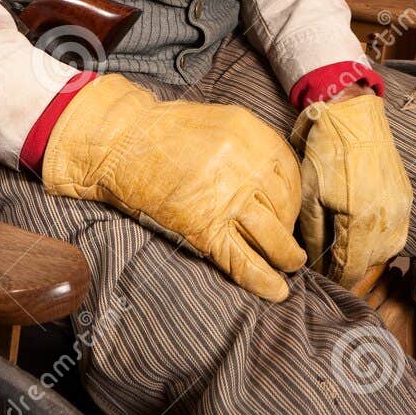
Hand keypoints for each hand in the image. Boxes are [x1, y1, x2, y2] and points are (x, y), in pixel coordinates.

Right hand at [43, 74, 306, 301]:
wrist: (122, 142)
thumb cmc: (166, 132)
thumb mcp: (221, 124)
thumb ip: (251, 148)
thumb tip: (275, 183)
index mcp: (253, 136)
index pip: (291, 176)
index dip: (294, 199)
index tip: (289, 211)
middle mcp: (247, 166)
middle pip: (285, 207)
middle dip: (290, 228)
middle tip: (288, 238)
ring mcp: (227, 198)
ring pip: (272, 237)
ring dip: (285, 257)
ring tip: (289, 265)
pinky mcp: (204, 227)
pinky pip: (243, 261)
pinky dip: (262, 280)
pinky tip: (275, 290)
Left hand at [290, 94, 412, 290]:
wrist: (354, 117)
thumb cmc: (326, 153)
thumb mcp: (309, 196)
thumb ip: (314, 236)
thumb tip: (313, 264)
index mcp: (362, 222)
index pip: (351, 271)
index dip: (334, 281)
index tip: (320, 282)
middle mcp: (389, 221)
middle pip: (371, 266)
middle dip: (350, 272)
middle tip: (328, 269)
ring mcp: (402, 210)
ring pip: (386, 253)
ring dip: (366, 258)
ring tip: (343, 252)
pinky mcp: (407, 200)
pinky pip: (396, 233)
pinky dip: (379, 240)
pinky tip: (362, 233)